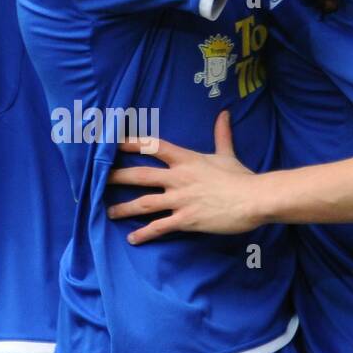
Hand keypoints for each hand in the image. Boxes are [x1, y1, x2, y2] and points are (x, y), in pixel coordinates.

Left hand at [106, 111, 262, 242]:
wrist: (253, 199)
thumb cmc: (240, 177)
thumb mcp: (227, 153)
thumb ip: (221, 134)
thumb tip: (224, 113)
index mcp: (186, 159)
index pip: (153, 146)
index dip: (132, 144)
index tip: (114, 143)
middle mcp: (178, 178)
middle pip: (139, 175)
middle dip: (116, 177)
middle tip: (98, 179)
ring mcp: (180, 200)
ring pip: (143, 203)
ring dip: (123, 209)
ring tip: (108, 213)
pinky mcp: (186, 220)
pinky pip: (159, 227)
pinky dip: (144, 234)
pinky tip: (133, 239)